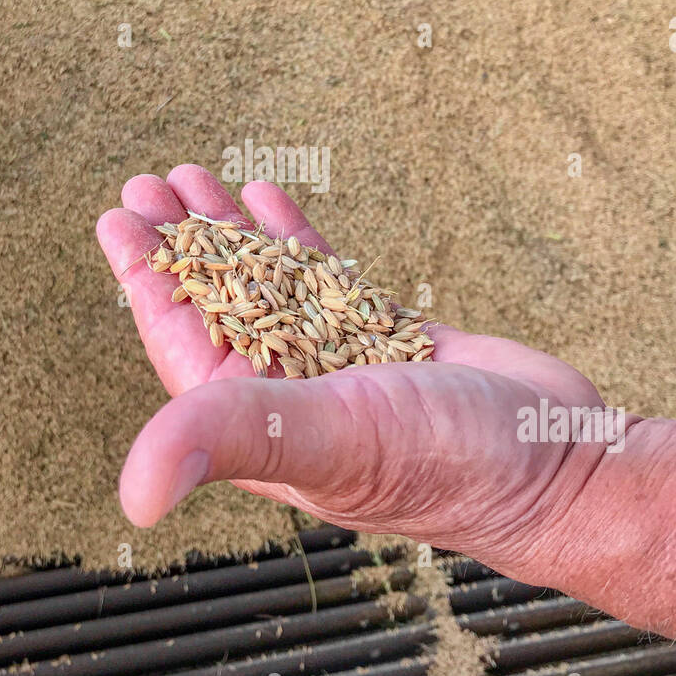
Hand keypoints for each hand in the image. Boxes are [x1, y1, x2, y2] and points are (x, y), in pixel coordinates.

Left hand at [96, 164, 624, 579]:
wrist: (559, 464)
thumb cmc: (448, 464)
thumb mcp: (333, 435)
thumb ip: (236, 436)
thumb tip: (132, 496)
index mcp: (262, 428)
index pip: (182, 345)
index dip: (145, 281)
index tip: (116, 220)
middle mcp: (293, 398)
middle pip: (216, 307)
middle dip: (178, 246)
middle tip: (146, 185)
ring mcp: (342, 366)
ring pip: (267, 287)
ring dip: (228, 234)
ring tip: (195, 179)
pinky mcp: (391, 341)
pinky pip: (324, 281)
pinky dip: (293, 241)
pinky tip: (269, 199)